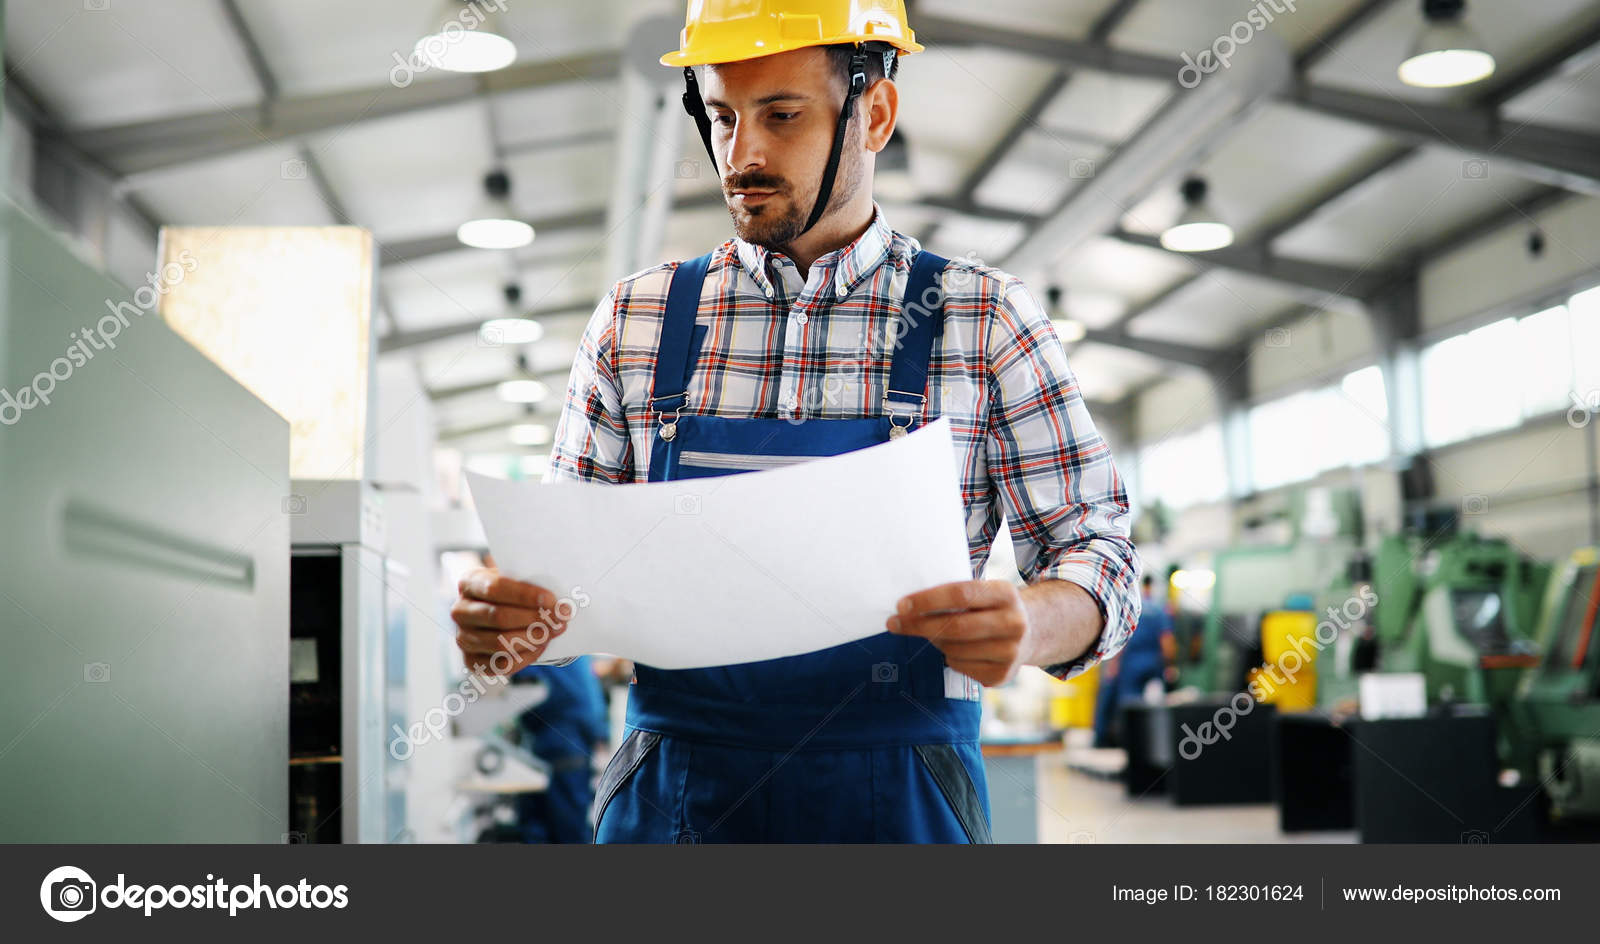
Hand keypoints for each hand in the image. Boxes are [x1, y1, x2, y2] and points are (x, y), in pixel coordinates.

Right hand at [450, 567, 568, 676]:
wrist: (491, 609)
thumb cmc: (508, 592)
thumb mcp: (514, 579)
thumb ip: (529, 584)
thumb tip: (556, 600)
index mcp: (469, 583)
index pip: (495, 587)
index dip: (525, 595)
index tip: (551, 600)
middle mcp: (460, 611)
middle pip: (499, 617)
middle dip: (535, 619)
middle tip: (560, 618)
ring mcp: (463, 638)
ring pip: (500, 643)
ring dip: (533, 638)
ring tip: (553, 631)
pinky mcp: (471, 661)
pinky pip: (501, 664)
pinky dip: (526, 656)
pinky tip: (541, 646)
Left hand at [886, 580, 1035, 686]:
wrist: (1032, 631)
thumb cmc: (991, 607)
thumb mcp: (983, 591)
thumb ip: (955, 596)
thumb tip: (908, 607)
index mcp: (1006, 593)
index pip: (961, 594)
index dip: (928, 600)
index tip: (901, 605)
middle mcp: (1014, 623)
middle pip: (955, 627)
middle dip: (919, 625)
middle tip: (893, 623)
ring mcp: (1011, 652)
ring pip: (954, 649)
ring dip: (935, 641)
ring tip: (934, 633)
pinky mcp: (1002, 675)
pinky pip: (959, 666)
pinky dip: (950, 658)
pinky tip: (958, 649)